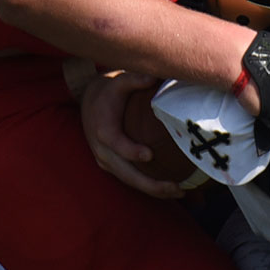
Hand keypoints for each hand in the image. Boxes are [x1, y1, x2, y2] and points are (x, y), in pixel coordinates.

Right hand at [79, 70, 181, 199]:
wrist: (89, 101)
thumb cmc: (109, 91)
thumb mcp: (119, 81)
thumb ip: (134, 78)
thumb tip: (153, 76)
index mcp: (103, 130)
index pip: (117, 144)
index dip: (131, 151)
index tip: (149, 154)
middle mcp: (102, 150)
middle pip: (126, 173)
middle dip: (151, 184)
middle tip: (176, 187)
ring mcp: (106, 161)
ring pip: (129, 181)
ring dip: (153, 190)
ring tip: (180, 192)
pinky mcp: (111, 166)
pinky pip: (129, 180)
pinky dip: (148, 187)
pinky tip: (169, 190)